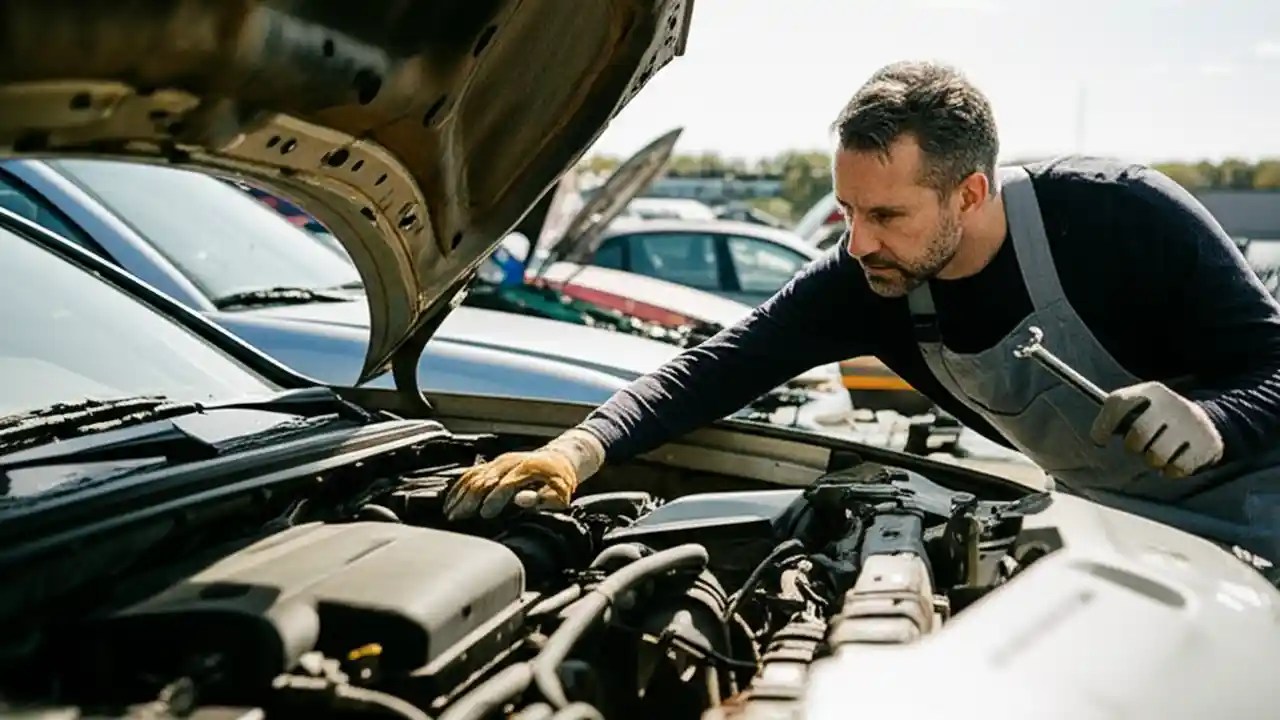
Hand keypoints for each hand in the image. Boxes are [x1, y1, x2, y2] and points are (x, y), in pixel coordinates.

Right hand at [443, 428, 605, 519]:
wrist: (558, 459)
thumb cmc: (558, 482)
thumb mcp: (558, 494)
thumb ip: (541, 499)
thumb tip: (521, 500)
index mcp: (527, 468)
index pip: (506, 484)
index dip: (494, 499)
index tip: (485, 515)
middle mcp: (510, 462)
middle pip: (484, 480)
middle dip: (470, 499)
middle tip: (458, 517)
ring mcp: (499, 462)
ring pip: (474, 476)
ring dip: (460, 495)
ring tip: (450, 513)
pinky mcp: (492, 464)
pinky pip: (471, 473)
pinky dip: (459, 486)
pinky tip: (451, 500)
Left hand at [1090, 381, 1223, 477]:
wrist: (1208, 420)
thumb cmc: (1160, 417)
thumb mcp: (1143, 405)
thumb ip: (1119, 414)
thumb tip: (1097, 438)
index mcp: (1152, 391)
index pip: (1119, 402)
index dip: (1104, 424)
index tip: (1099, 441)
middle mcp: (1174, 404)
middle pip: (1138, 435)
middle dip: (1134, 446)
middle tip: (1138, 446)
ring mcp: (1193, 423)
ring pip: (1157, 455)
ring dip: (1152, 460)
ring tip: (1157, 453)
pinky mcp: (1208, 443)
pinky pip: (1178, 468)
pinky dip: (1170, 471)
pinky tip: (1172, 462)